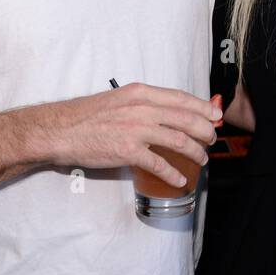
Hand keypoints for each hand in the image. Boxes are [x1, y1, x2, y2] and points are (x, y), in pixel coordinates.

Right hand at [32, 82, 222, 187]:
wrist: (60, 130)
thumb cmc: (87, 115)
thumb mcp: (119, 99)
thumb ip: (143, 104)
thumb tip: (166, 113)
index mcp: (141, 93)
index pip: (181, 98)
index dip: (203, 107)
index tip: (215, 115)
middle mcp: (142, 108)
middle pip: (186, 118)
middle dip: (205, 130)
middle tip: (212, 140)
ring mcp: (136, 129)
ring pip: (178, 140)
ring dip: (195, 152)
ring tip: (202, 160)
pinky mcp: (127, 151)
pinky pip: (159, 164)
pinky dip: (173, 174)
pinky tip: (180, 181)